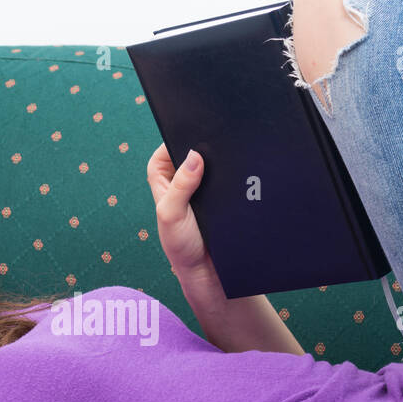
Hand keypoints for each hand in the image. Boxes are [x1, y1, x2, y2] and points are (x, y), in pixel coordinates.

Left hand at [147, 143, 228, 306]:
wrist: (207, 272)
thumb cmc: (182, 246)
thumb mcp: (172, 215)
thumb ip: (180, 186)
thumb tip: (194, 156)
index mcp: (162, 184)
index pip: (163, 153)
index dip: (174, 140)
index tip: (192, 129)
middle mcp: (180, 185)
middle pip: (189, 156)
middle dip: (201, 149)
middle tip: (216, 139)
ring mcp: (200, 192)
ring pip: (210, 168)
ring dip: (219, 164)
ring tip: (230, 154)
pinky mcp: (218, 199)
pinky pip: (225, 182)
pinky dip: (231, 178)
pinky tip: (240, 173)